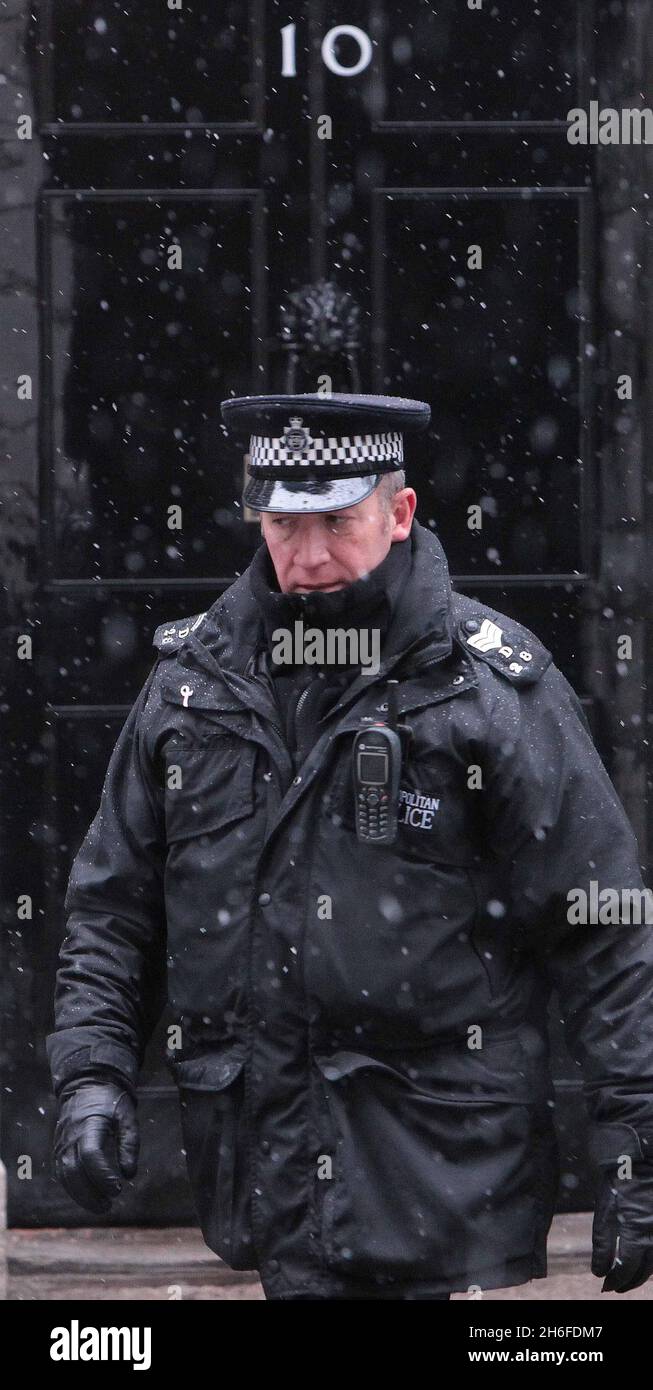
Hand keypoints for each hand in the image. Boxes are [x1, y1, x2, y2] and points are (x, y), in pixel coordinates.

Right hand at [53, 1081, 138, 1213]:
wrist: (87, 1086)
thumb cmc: (111, 1103)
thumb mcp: (127, 1117)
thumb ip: (129, 1144)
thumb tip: (129, 1175)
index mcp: (89, 1124)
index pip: (91, 1154)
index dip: (103, 1175)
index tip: (118, 1188)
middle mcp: (71, 1136)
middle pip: (73, 1171)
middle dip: (90, 1193)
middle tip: (109, 1205)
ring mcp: (62, 1144)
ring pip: (65, 1176)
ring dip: (82, 1196)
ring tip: (101, 1206)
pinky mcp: (59, 1150)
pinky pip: (62, 1174)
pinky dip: (74, 1190)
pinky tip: (90, 1197)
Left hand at [591, 1162, 652, 1291]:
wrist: (636, 1158)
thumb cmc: (617, 1182)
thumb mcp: (604, 1211)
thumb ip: (602, 1243)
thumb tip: (599, 1271)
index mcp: (637, 1233)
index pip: (628, 1269)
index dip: (617, 1280)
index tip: (607, 1286)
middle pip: (645, 1270)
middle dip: (630, 1281)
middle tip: (617, 1287)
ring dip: (643, 1273)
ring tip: (629, 1277)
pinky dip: (651, 1259)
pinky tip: (642, 1258)